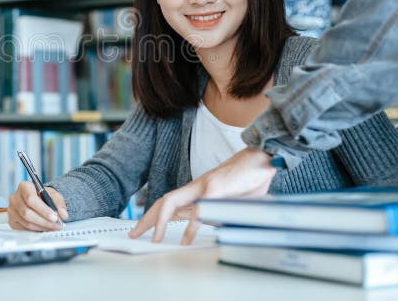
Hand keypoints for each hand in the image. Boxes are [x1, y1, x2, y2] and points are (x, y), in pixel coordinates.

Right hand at [8, 181, 67, 230]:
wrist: (37, 199)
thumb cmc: (43, 195)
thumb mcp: (53, 194)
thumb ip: (59, 203)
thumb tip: (63, 214)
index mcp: (24, 187)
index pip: (30, 199)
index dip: (43, 210)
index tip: (54, 216)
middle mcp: (15, 198)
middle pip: (27, 213)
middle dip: (44, 221)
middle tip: (57, 225)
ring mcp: (11, 210)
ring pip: (26, 223)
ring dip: (42, 227)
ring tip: (53, 227)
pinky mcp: (12, 221)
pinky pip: (24, 229)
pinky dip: (37, 230)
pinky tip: (45, 228)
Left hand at [128, 148, 275, 244]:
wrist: (263, 158)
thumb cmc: (249, 180)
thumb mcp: (231, 203)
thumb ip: (220, 214)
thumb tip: (214, 230)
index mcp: (197, 192)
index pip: (168, 204)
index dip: (153, 217)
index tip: (142, 229)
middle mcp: (196, 188)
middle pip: (163, 202)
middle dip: (146, 219)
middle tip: (133, 234)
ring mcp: (204, 187)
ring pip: (172, 202)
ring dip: (161, 222)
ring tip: (156, 240)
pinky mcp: (216, 188)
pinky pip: (198, 209)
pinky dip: (190, 225)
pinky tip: (186, 240)